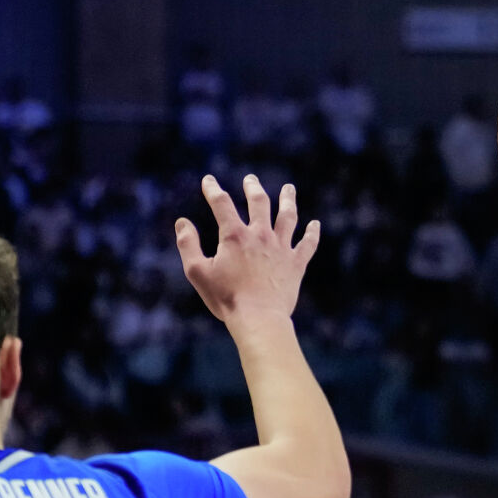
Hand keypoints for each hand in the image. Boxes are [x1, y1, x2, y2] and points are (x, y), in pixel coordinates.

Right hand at [175, 174, 319, 328]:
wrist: (259, 318)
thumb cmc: (226, 298)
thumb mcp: (198, 272)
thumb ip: (188, 244)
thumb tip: (182, 222)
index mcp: (235, 236)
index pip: (222, 204)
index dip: (213, 189)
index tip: (208, 181)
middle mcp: (260, 235)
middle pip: (259, 202)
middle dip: (253, 188)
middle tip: (250, 179)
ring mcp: (281, 248)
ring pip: (287, 216)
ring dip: (287, 200)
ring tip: (288, 189)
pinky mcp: (296, 264)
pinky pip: (307, 244)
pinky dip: (312, 233)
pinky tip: (315, 224)